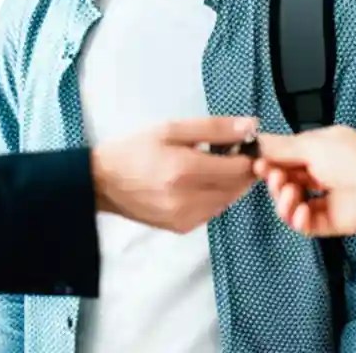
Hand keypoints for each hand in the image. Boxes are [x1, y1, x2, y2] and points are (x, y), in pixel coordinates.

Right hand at [91, 117, 258, 233]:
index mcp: (186, 170)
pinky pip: (213, 211)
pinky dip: (215, 196)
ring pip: (229, 200)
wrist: (103, 182)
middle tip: (231, 152)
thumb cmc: (136, 149)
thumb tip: (252, 126)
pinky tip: (200, 182)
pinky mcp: (183, 228)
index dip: (250, 154)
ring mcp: (186, 218)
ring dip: (230, 183)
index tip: (246, 143)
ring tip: (212, 165)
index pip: (240, 168)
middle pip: (238, 187)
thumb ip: (215, 128)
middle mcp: (189, 200)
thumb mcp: (172, 128)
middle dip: (242, 169)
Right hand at [254, 127, 355, 237]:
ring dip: (284, 201)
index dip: (271, 162)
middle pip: (286, 182)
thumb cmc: (353, 161)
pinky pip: (304, 224)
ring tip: (290, 195)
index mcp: (321, 150)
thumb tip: (258, 143)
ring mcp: (326, 199)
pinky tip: (302, 212)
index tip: (258, 164)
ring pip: (292, 204)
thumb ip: (282, 147)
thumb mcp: (311, 145)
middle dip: (275, 182)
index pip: (288, 157)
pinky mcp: (329, 222)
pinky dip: (298, 219)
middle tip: (275, 179)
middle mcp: (323, 174)